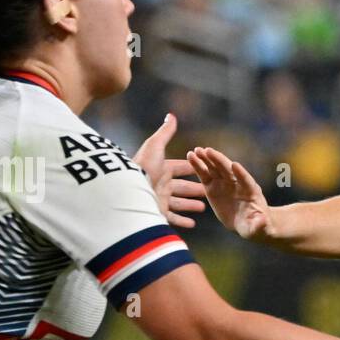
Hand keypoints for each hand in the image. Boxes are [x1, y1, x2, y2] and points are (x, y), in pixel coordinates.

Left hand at [133, 113, 207, 228]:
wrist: (130, 190)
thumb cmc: (144, 167)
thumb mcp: (155, 146)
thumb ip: (165, 132)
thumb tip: (171, 115)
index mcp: (162, 168)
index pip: (180, 168)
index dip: (192, 168)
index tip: (205, 169)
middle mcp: (160, 184)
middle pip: (182, 187)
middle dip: (195, 189)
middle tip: (209, 191)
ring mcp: (158, 199)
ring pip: (179, 203)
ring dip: (190, 205)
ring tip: (203, 207)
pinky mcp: (157, 212)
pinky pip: (172, 218)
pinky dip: (182, 221)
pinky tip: (192, 223)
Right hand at [187, 146, 270, 241]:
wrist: (246, 222)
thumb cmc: (255, 225)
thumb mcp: (258, 227)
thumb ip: (259, 224)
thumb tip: (262, 222)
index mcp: (250, 191)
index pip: (246, 180)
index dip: (241, 173)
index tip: (235, 165)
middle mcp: (237, 183)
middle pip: (228, 170)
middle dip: (219, 160)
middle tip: (209, 151)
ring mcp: (224, 183)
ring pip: (215, 169)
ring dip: (206, 159)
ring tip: (196, 151)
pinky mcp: (213, 186)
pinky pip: (205, 175)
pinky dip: (198, 166)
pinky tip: (191, 157)